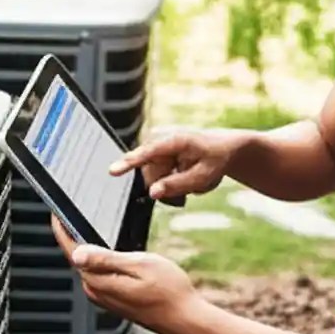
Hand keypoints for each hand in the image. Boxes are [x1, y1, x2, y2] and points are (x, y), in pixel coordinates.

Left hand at [51, 216, 206, 333]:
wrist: (184, 319)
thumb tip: (78, 252)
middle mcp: (97, 291)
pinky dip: (98, 260)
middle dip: (72, 235)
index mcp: (99, 281)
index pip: (72, 251)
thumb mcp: (140, 265)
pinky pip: (99, 275)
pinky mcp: (114, 300)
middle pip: (77, 258)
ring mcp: (105, 297)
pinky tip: (106, 250)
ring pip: (88, 267)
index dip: (62, 229)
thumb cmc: (169, 292)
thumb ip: (106, 259)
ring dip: (86, 247)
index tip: (56, 211)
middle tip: (71, 212)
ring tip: (85, 226)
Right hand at [109, 128, 241, 202]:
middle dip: (166, 188)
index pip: (148, 153)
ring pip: (150, 178)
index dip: (129, 163)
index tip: (112, 171)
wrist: (222, 148)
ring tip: (189, 183)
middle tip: (186, 194)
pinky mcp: (154, 154)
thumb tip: (152, 193)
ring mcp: (155, 146)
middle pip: (150, 175)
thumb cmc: (215, 159)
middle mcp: (160, 139)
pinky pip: (153, 176)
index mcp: (175, 140)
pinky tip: (181, 177)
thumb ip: (177, 185)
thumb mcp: (202, 176)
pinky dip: (166, 181)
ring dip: (168, 186)